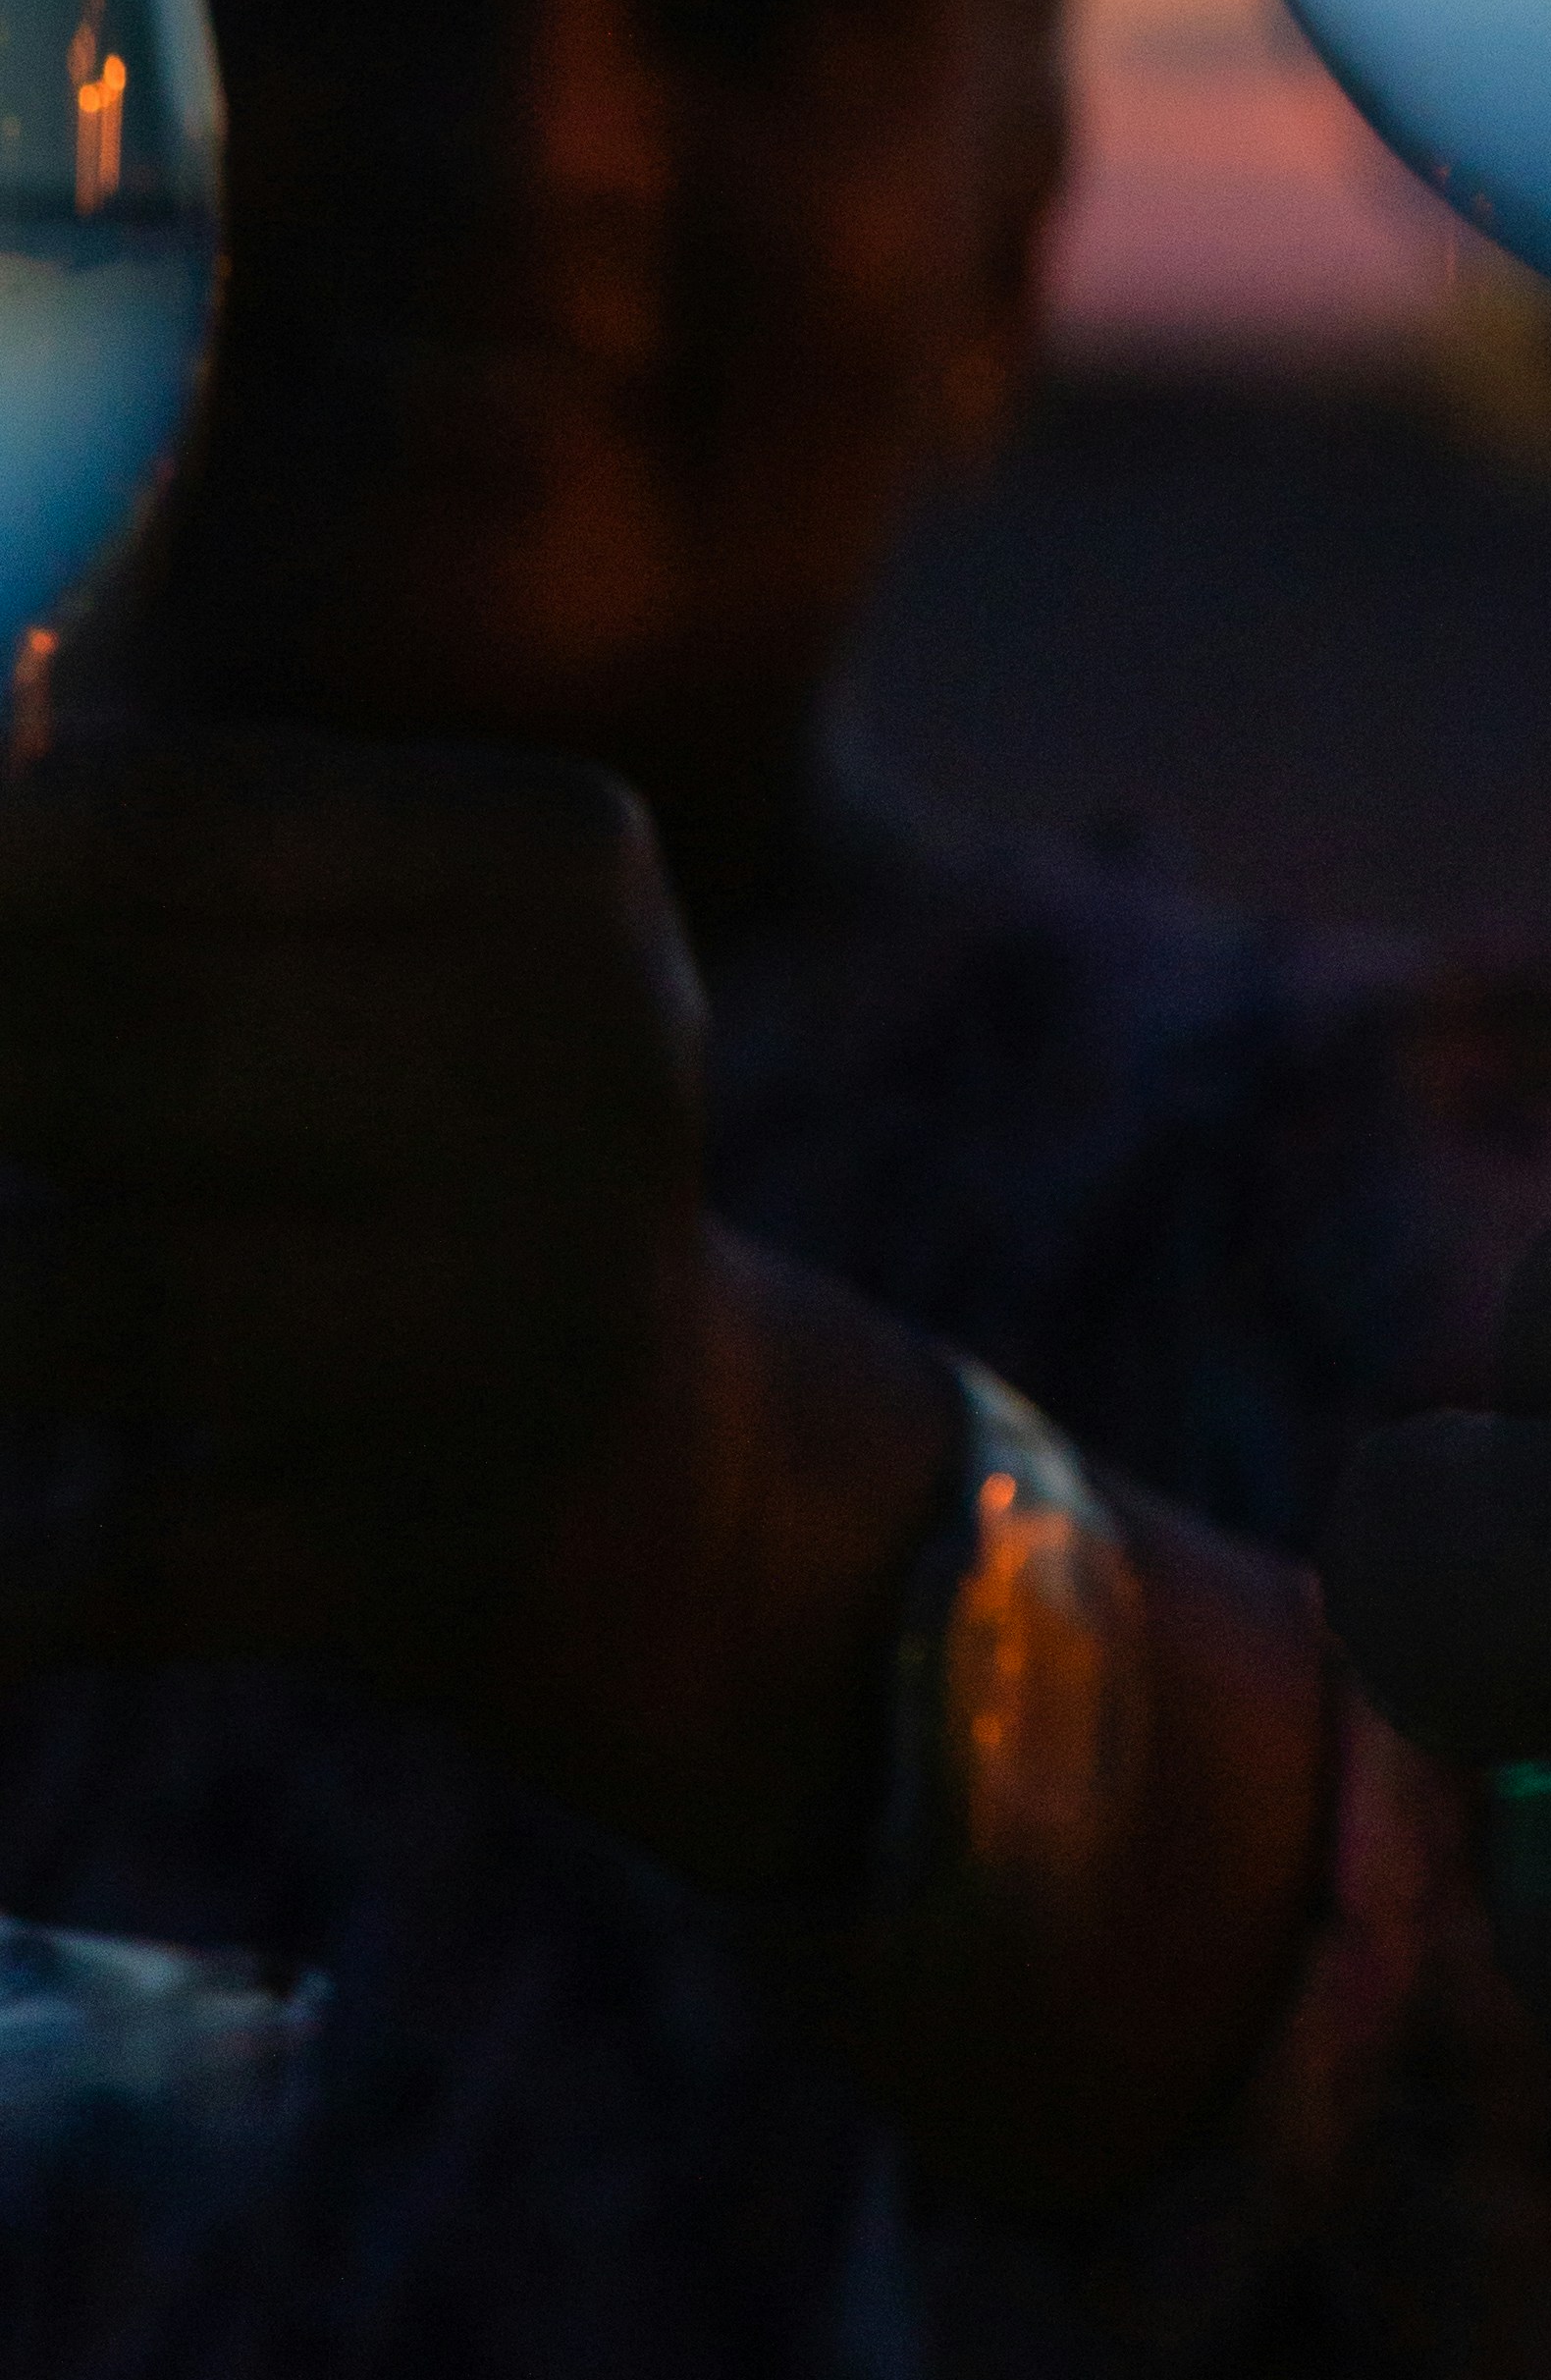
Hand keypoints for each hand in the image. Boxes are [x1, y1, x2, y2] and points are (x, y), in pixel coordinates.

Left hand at [0, 722, 725, 1701]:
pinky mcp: (420, 1550)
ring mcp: (508, 1330)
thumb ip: (125, 846)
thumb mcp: (348, 932)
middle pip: (121, 1043)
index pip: (171, 817)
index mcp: (557, 873)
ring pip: (97, 1308)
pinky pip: (116, 1563)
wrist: (625, 1464)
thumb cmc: (388, 1113)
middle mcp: (581, 1082)